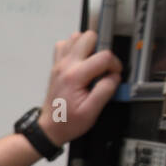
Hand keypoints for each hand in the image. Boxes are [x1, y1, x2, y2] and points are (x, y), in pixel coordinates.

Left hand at [38, 30, 122, 146]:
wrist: (50, 128)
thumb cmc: (67, 122)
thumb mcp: (91, 112)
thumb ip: (105, 91)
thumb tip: (114, 76)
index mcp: (74, 77)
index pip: (103, 57)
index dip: (115, 65)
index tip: (114, 75)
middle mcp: (65, 66)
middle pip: (89, 37)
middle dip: (102, 48)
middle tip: (104, 65)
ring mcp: (59, 63)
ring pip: (76, 37)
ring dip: (88, 45)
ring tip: (92, 61)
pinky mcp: (56, 65)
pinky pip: (65, 45)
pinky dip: (75, 47)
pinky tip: (80, 60)